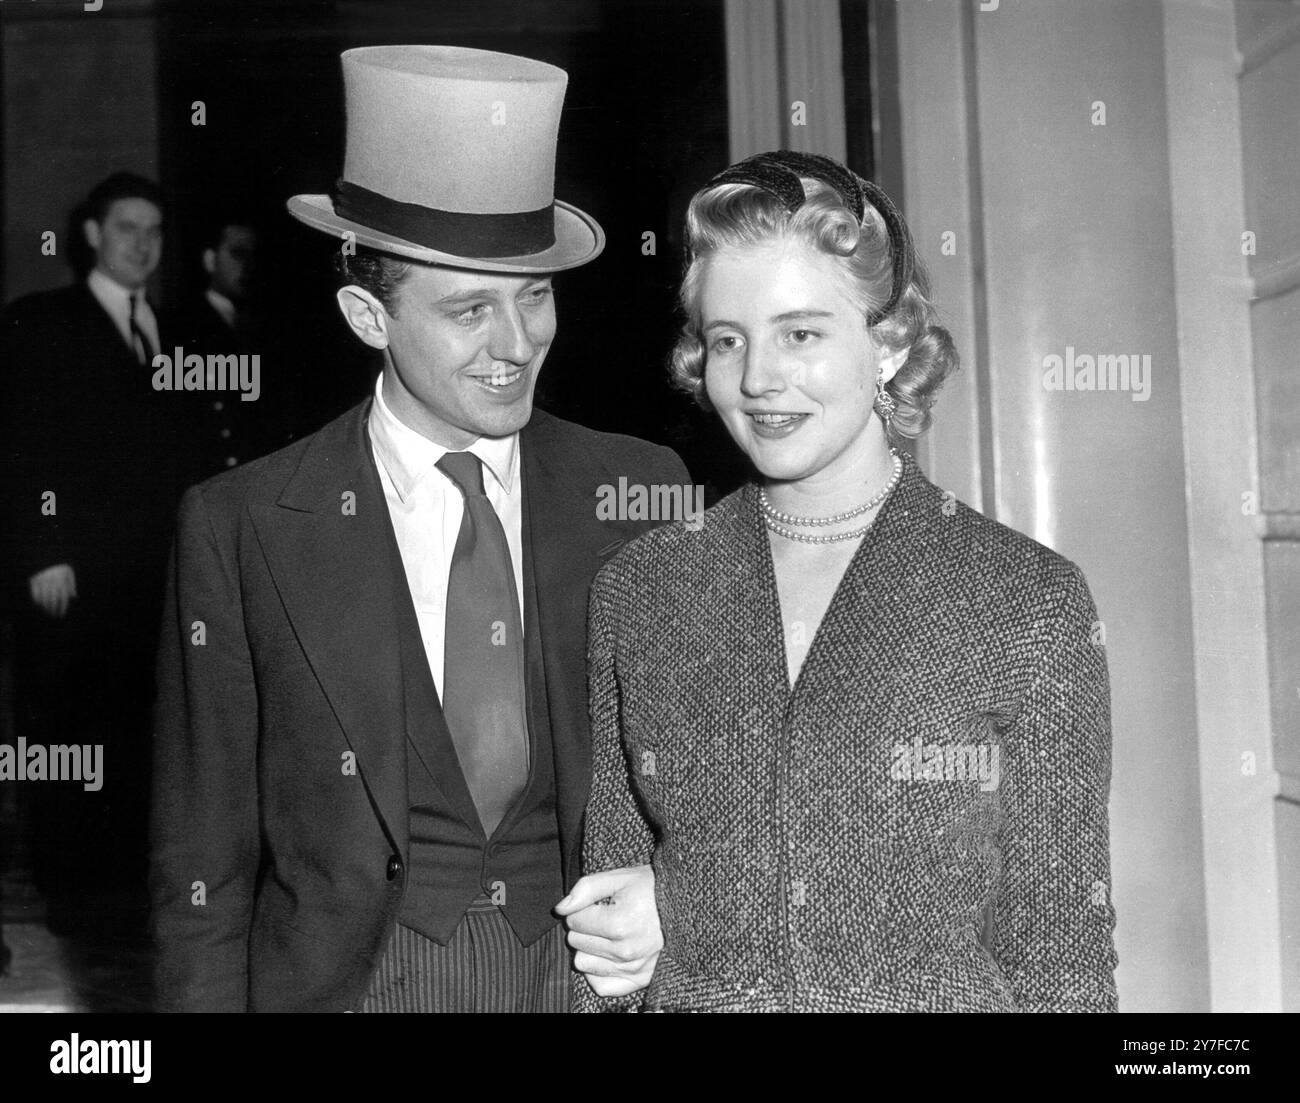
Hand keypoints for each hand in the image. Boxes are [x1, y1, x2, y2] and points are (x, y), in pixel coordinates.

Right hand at [29, 563, 75, 616]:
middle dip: (53, 610)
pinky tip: (39, 605)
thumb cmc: (59, 565)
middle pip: (52, 601)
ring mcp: (42, 582)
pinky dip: (36, 601)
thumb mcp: (69, 572)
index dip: (62, 608)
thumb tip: (74, 596)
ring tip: (47, 612)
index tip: (60, 615)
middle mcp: (52, 582)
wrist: (46, 556)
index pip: (62, 598)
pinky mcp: (33, 581)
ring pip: (43, 599)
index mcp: (62, 581)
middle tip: (53, 616)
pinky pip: (35, 594)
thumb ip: (72, 584)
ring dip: (45, 607)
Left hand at [556, 864, 661, 996]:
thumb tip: (560, 909)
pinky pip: (601, 986)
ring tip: (610, 933)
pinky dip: (599, 971)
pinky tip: (609, 954)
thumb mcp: (620, 877)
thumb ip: (586, 889)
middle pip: (576, 942)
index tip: (598, 902)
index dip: (582, 908)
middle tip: (606, 915)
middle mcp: (626, 951)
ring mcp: (634, 969)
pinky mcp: (640, 980)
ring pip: (583, 963)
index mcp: (618, 924)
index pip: (573, 920)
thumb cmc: (652, 887)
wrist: (688, 903)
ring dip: (591, 948)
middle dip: (585, 927)